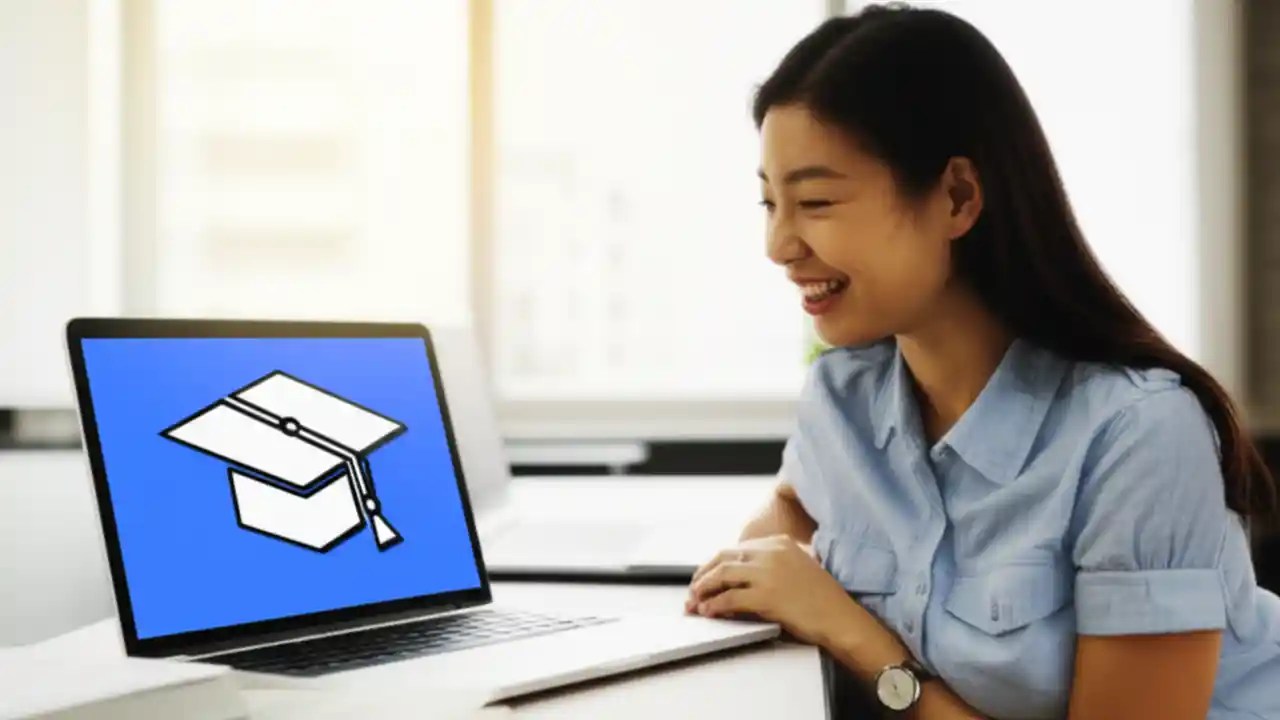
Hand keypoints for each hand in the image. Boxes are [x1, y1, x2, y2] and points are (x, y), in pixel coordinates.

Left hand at [684, 534, 858, 645]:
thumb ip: (771, 564)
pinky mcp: (766, 596)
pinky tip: (709, 612)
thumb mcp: (797, 567)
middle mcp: (771, 553)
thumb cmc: (821, 599)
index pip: (736, 549)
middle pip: (724, 557)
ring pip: (722, 575)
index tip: (706, 576)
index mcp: (778, 543)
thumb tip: (738, 577)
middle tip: (693, 589)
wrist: (840, 617)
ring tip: (695, 601)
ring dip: (703, 589)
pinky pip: (729, 598)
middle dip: (703, 574)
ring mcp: (768, 573)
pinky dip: (714, 605)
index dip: (716, 563)